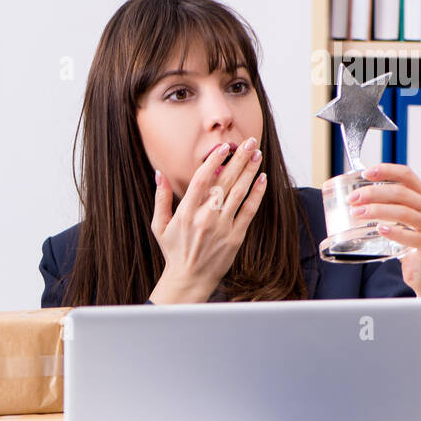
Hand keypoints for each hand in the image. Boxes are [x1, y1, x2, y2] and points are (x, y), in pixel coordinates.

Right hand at [148, 137, 266, 303]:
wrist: (189, 279)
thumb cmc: (174, 250)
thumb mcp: (159, 225)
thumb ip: (160, 198)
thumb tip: (159, 174)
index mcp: (186, 211)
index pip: (202, 179)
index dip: (214, 160)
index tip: (223, 147)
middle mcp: (205, 217)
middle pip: (225, 181)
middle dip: (239, 159)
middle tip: (249, 141)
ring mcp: (222, 226)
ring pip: (240, 192)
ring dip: (250, 171)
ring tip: (256, 154)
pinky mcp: (236, 237)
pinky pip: (249, 210)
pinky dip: (257, 193)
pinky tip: (262, 179)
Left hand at [350, 163, 420, 331]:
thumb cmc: (406, 237)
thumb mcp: (397, 216)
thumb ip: (382, 203)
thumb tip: (351, 194)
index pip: (406, 174)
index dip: (386, 171)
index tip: (365, 173)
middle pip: (401, 193)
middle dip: (374, 193)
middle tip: (353, 199)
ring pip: (404, 213)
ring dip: (378, 211)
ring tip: (358, 213)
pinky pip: (411, 237)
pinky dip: (394, 232)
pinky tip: (380, 230)